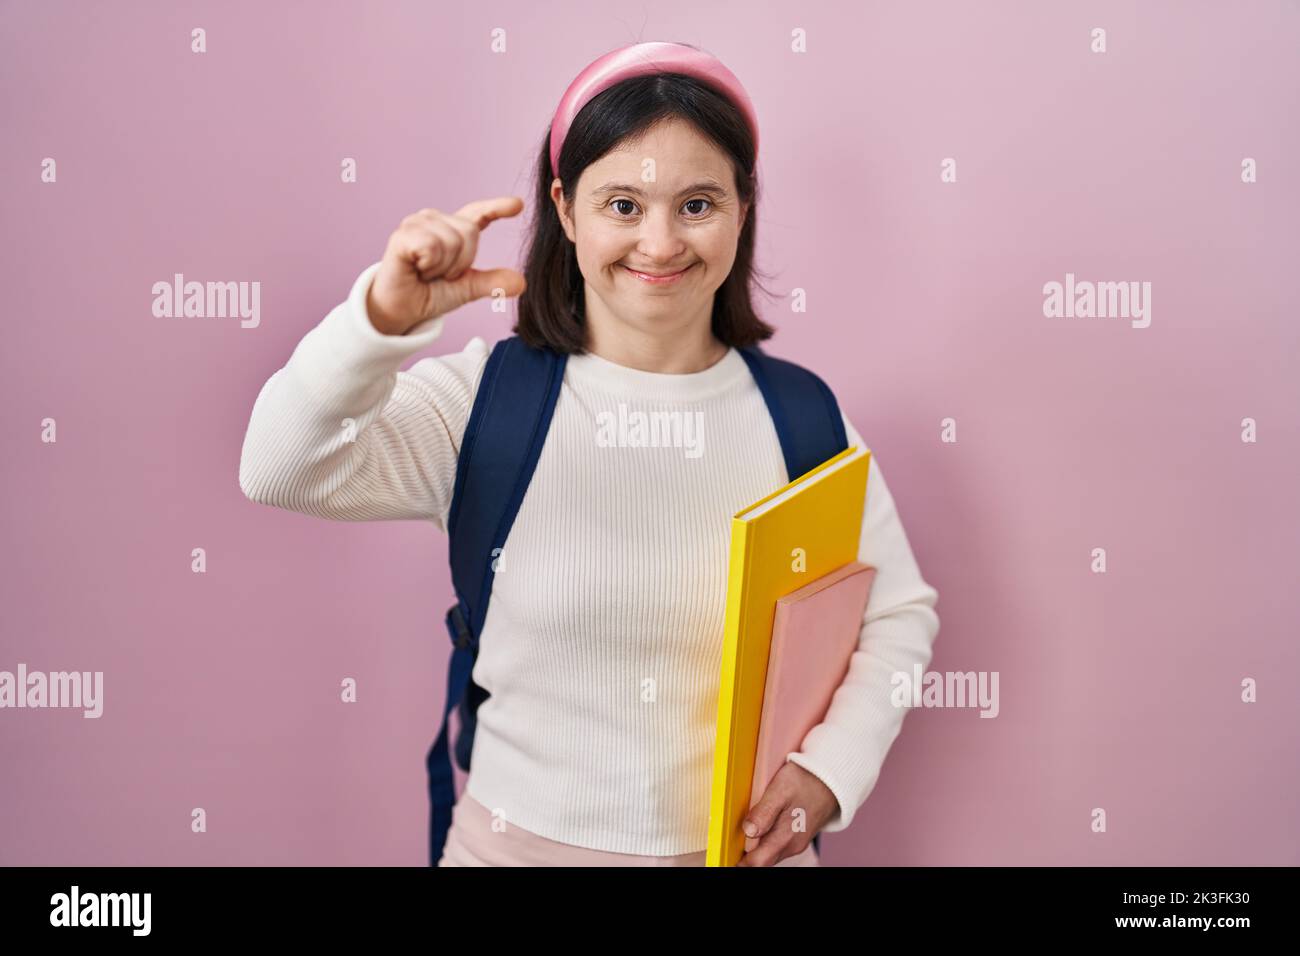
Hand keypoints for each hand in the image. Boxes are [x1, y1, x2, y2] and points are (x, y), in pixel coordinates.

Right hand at [366, 197, 527, 334]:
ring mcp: (417, 224)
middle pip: (470, 232)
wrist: (401, 310)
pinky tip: (416, 267)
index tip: (517, 205)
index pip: (479, 214)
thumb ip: (492, 283)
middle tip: (441, 274)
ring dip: (443, 267)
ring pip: (452, 240)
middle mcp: (435, 220)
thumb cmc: (430, 294)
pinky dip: (429, 265)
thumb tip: (521, 283)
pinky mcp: (402, 235)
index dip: (497, 207)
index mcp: (453, 231)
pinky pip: (432, 246)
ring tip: (426, 272)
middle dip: (461, 262)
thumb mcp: (467, 289)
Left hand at [735, 761, 837, 865]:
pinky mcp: (798, 836)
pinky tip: (759, 830)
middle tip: (730, 848)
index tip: (726, 857)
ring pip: (770, 854)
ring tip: (741, 839)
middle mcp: (791, 845)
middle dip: (746, 858)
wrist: (832, 779)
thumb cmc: (805, 781)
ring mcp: (796, 842)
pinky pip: (777, 846)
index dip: (740, 863)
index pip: (757, 862)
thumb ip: (764, 812)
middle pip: (762, 861)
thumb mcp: (781, 790)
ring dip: (755, 850)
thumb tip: (748, 832)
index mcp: (785, 837)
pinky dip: (765, 843)